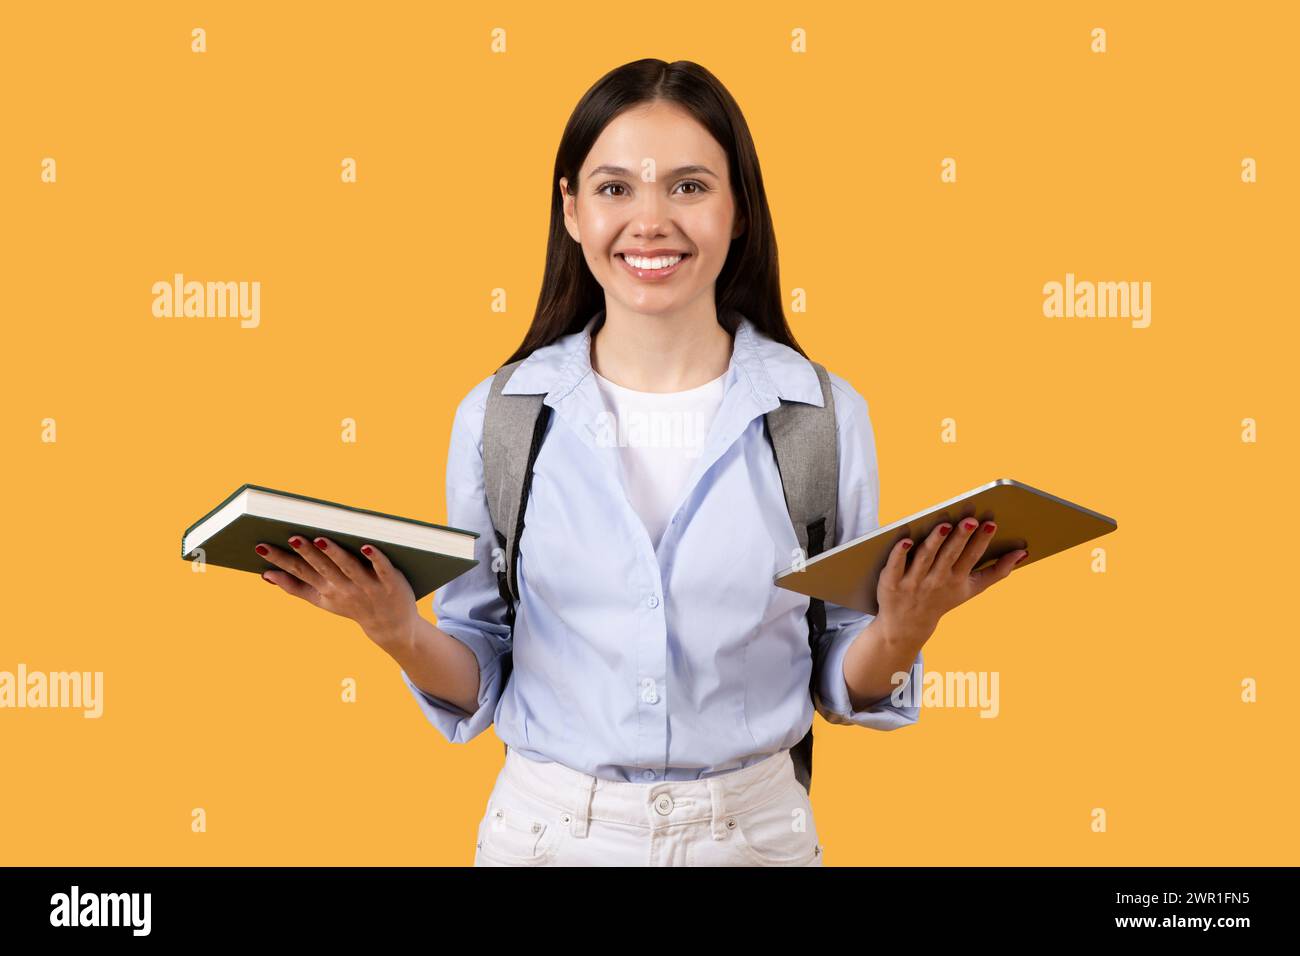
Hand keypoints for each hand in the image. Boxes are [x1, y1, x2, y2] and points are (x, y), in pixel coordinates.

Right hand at [255, 536, 419, 649]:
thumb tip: (265, 575)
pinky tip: (367, 546)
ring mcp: (367, 586)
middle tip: (291, 537)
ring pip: (349, 567)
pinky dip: (376, 558)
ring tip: (321, 538)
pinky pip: (382, 568)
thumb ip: (295, 587)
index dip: (280, 560)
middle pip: (322, 568)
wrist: (391, 627)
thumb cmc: (352, 606)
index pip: (300, 572)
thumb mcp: (321, 600)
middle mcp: (344, 589)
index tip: (260, 547)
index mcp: (325, 590)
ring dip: (335, 554)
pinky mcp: (390, 582)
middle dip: (306, 553)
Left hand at [875, 517, 1027, 641]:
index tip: (991, 523)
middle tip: (971, 519)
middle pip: (950, 556)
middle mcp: (936, 581)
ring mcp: (913, 583)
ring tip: (944, 524)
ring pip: (925, 558)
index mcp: (957, 580)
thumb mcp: (971, 589)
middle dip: (961, 538)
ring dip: (935, 542)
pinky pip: (895, 565)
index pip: (971, 557)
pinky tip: (906, 539)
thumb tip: (1023, 553)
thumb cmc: (942, 598)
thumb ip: (997, 571)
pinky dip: (899, 554)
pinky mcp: (891, 583)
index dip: (981, 541)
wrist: (906, 626)